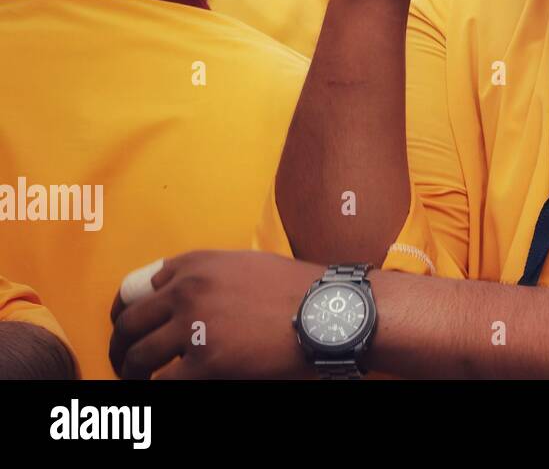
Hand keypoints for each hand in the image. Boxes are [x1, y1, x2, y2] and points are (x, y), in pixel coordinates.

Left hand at [109, 250, 322, 379]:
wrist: (325, 312)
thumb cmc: (296, 289)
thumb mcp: (247, 264)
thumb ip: (210, 274)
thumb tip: (185, 296)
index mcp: (196, 263)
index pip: (137, 286)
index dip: (128, 311)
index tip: (130, 327)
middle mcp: (188, 289)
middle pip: (129, 321)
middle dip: (122, 344)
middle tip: (125, 360)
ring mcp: (194, 325)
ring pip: (138, 354)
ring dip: (133, 371)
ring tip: (139, 381)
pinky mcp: (206, 361)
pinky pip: (163, 382)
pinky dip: (159, 387)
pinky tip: (168, 387)